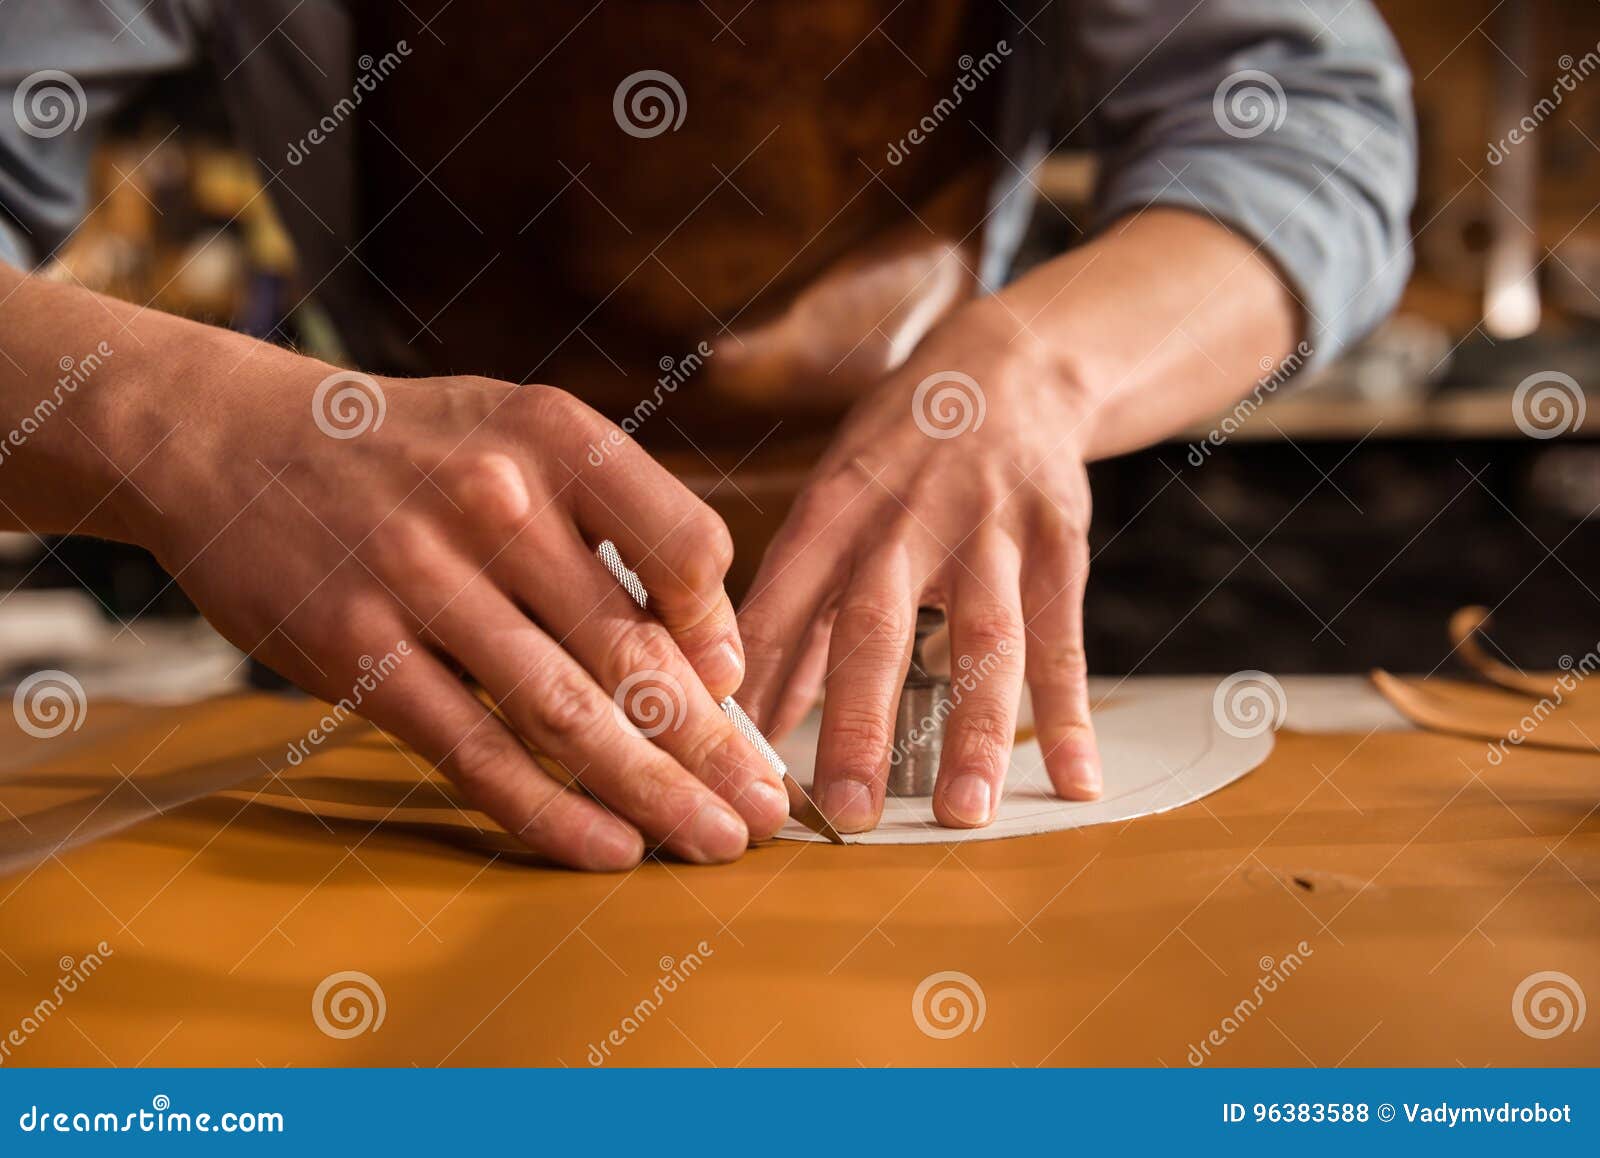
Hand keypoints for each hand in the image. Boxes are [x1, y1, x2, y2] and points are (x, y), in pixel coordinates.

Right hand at [128, 341, 789, 867]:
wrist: (230, 441)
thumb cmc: (408, 451)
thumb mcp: (517, 432)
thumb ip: (612, 520)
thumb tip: (708, 650)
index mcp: (556, 436)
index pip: (687, 547)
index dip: (723, 630)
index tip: (733, 689)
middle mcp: (498, 501)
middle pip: (635, 652)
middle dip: (716, 747)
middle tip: (766, 812)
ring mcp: (423, 578)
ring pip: (567, 715)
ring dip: (655, 793)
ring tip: (715, 842)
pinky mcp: (359, 651)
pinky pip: (475, 752)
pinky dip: (550, 812)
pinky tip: (609, 848)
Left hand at [737, 301, 1102, 831]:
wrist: (1005, 369)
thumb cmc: (896, 457)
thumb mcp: (832, 505)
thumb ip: (797, 612)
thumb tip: (745, 716)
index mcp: (832, 509)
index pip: (781, 603)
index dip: (757, 683)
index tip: (739, 764)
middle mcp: (906, 517)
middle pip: (876, 626)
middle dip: (858, 723)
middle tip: (846, 813)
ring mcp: (988, 528)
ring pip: (983, 638)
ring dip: (974, 730)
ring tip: (963, 814)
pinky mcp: (1057, 540)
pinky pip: (1064, 637)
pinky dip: (1070, 712)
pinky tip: (1075, 777)